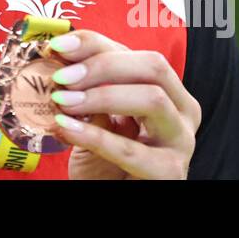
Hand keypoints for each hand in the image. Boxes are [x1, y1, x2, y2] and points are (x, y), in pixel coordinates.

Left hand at [45, 29, 200, 179]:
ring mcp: (180, 141)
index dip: (95, 44)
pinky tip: (64, 127)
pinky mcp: (169, 172)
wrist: (111, 193)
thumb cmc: (105, 158)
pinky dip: (94, 136)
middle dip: (103, 65)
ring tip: (63, 101)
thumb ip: (86, 87)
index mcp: (167, 90)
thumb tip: (58, 53)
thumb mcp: (96, 115)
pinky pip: (131, 149)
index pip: (135, 53)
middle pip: (153, 67)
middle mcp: (182, 110)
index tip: (56, 46)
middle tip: (63, 76)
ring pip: (153, 99)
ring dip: (102, 95)